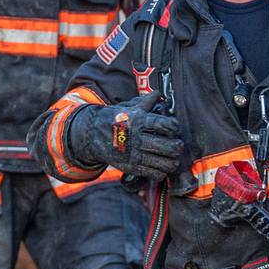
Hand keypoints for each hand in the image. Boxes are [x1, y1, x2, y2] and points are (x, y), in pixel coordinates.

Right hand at [68, 91, 189, 180]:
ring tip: (173, 158)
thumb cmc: (113, 119)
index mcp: (139, 121)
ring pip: (165, 163)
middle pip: (169, 146)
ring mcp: (134, 154)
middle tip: (178, 145)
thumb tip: (158, 94)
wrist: (91, 135)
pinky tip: (161, 167)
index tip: (175, 127)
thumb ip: (145, 102)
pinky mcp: (131, 167)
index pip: (166, 125)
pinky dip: (161, 172)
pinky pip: (153, 173)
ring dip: (172, 161)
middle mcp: (138, 138)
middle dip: (177, 146)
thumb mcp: (128, 107)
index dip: (175, 127)